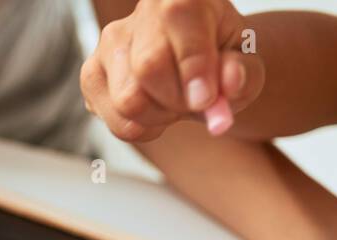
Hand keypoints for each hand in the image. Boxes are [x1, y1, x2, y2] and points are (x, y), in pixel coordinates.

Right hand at [81, 0, 263, 141]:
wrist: (194, 65)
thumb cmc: (220, 60)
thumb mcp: (244, 63)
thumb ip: (244, 72)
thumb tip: (230, 82)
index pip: (179, 20)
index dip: (193, 66)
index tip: (205, 100)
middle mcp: (141, 13)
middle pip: (149, 68)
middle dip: (178, 100)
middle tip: (196, 103)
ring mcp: (108, 44)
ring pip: (128, 101)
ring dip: (159, 118)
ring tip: (174, 106)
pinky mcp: (92, 76)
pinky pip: (114, 120)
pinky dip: (141, 129)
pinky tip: (154, 112)